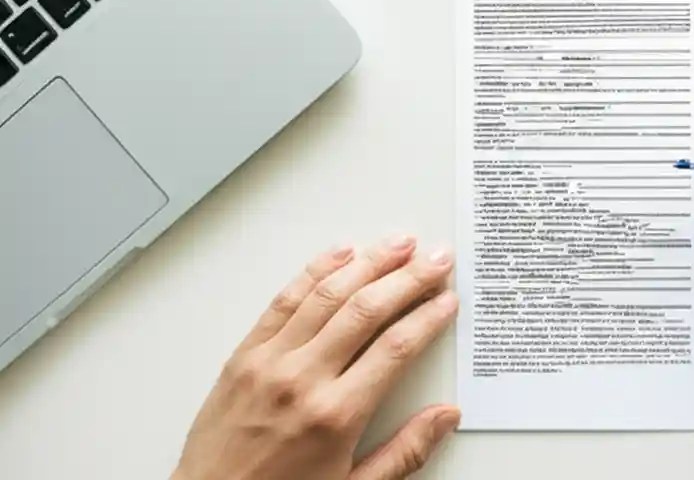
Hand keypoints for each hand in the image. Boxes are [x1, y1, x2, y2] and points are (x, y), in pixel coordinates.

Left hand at [173, 237, 459, 479]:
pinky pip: (283, 301)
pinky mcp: (243, 355)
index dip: (428, 317)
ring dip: (368, 263)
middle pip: (367, 310)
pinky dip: (314, 271)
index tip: (448, 300)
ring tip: (399, 243)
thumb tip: (445, 416)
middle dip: (409, 277)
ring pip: (328, 295)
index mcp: (336, 415)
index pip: (395, 347)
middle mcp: (302, 379)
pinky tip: (339, 254)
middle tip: (437, 259)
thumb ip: (405, 452)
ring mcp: (269, 362)